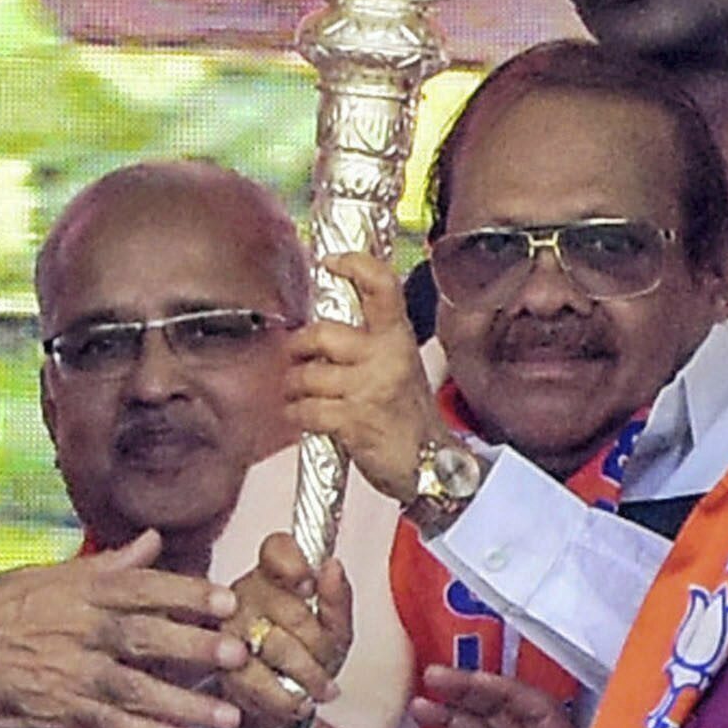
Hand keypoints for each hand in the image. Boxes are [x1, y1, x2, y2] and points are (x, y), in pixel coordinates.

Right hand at [0, 538, 248, 727]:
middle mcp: (76, 626)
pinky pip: (109, 722)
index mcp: (75, 588)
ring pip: (137, 686)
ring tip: (228, 713)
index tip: (227, 601)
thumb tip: (152, 543)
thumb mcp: (43, 575)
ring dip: (186, 701)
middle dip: (197, 646)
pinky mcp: (55, 707)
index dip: (188, 594)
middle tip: (240, 654)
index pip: (142, 586)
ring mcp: (67, 670)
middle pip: (148, 636)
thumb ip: (104, 565)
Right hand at [214, 535, 350, 727]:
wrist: (283, 698)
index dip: (294, 564)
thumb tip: (332, 567)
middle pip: (291, 610)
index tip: (309, 584)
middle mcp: (245, 594)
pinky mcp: (221, 667)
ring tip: (322, 689)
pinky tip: (298, 701)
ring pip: (277, 646)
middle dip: (319, 643)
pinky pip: (259, 681)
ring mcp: (229, 630)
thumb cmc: (308, 652)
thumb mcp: (333, 625)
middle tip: (330, 661)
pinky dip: (286, 697)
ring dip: (308, 674)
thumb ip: (337, 597)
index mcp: (273, 573)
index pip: (278, 550)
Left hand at [282, 250, 433, 499]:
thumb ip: (370, 341)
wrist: (433, 466)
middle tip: (296, 355)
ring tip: (301, 395)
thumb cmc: (407, 415)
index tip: (330, 261)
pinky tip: (301, 418)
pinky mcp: (354, 422)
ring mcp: (369, 389)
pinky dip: (295, 415)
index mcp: (398, 336)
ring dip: (294, 388)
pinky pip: (305, 410)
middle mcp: (386, 357)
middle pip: (322, 333)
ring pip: (306, 376)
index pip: (382, 286)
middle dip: (298, 347)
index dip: (354, 265)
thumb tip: (322, 324)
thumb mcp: (399, 365)